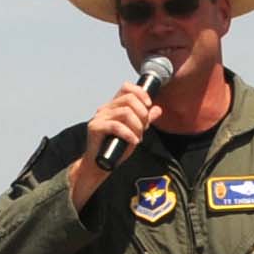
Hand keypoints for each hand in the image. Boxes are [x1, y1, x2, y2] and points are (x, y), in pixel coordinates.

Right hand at [67, 84, 155, 211]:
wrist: (99, 165)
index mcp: (114, 106)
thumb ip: (145, 120)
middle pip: (129, 98)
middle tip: (144, 127)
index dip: (140, 93)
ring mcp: (99, 117)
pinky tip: (133, 141)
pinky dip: (128, 134)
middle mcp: (105, 109)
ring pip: (125, 112)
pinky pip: (116, 126)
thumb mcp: (135, 132)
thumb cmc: (115, 148)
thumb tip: (157, 109)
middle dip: (142, 113)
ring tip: (138, 137)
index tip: (148, 105)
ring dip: (137, 125)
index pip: (126, 88)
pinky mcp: (95, 128)